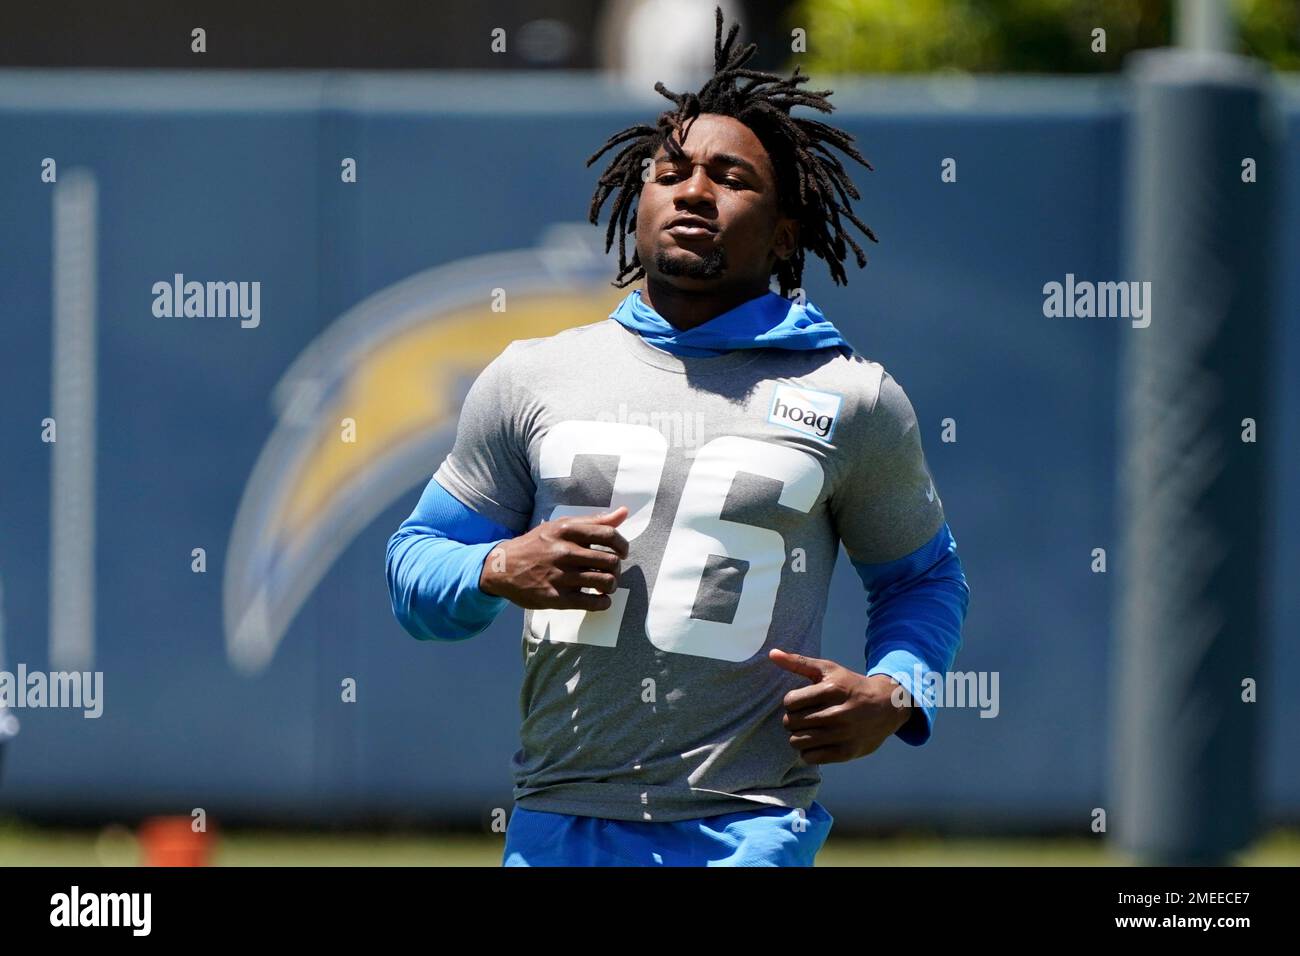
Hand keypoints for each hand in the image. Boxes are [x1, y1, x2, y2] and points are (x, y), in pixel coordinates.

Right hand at [479, 506, 629, 610]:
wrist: (503, 567)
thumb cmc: (537, 544)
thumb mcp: (561, 526)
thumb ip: (593, 521)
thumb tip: (624, 512)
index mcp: (567, 530)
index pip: (609, 535)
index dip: (622, 545)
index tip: (622, 552)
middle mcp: (565, 551)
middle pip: (611, 561)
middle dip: (617, 568)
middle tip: (611, 571)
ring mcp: (560, 576)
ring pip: (605, 582)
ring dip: (612, 586)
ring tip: (605, 585)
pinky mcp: (556, 598)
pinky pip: (591, 603)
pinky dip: (603, 603)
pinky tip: (600, 600)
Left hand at [769, 648, 912, 764]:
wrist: (887, 706)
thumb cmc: (851, 685)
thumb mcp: (828, 669)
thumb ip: (798, 662)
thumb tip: (772, 654)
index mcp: (832, 690)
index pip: (790, 702)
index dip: (791, 702)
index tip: (801, 702)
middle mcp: (838, 713)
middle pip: (792, 722)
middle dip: (793, 719)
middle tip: (804, 716)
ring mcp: (843, 734)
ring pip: (797, 742)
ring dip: (798, 736)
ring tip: (809, 729)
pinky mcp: (846, 752)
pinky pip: (810, 757)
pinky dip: (808, 751)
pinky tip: (816, 742)